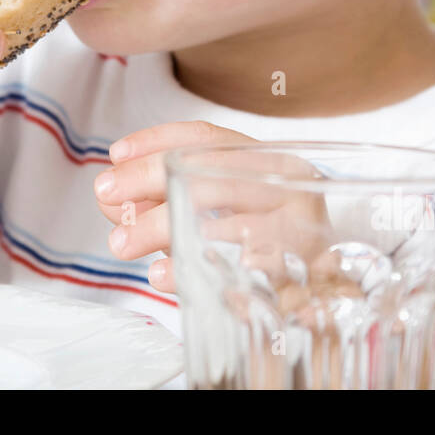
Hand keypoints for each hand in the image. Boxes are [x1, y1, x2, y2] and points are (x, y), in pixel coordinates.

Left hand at [95, 121, 291, 293]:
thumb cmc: (260, 245)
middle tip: (106, 197)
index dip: (158, 140)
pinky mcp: (300, 281)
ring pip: (227, 222)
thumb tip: (106, 197)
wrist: (328, 296)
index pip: (210, 138)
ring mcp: (303, 233)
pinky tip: (161, 275)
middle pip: (213, 173)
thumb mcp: (211, 215)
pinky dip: (196, 272)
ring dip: (164, 228)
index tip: (115, 154)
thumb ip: (162, 201)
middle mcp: (291, 189)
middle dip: (150, 180)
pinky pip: (238, 275)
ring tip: (121, 242)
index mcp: (270, 162)